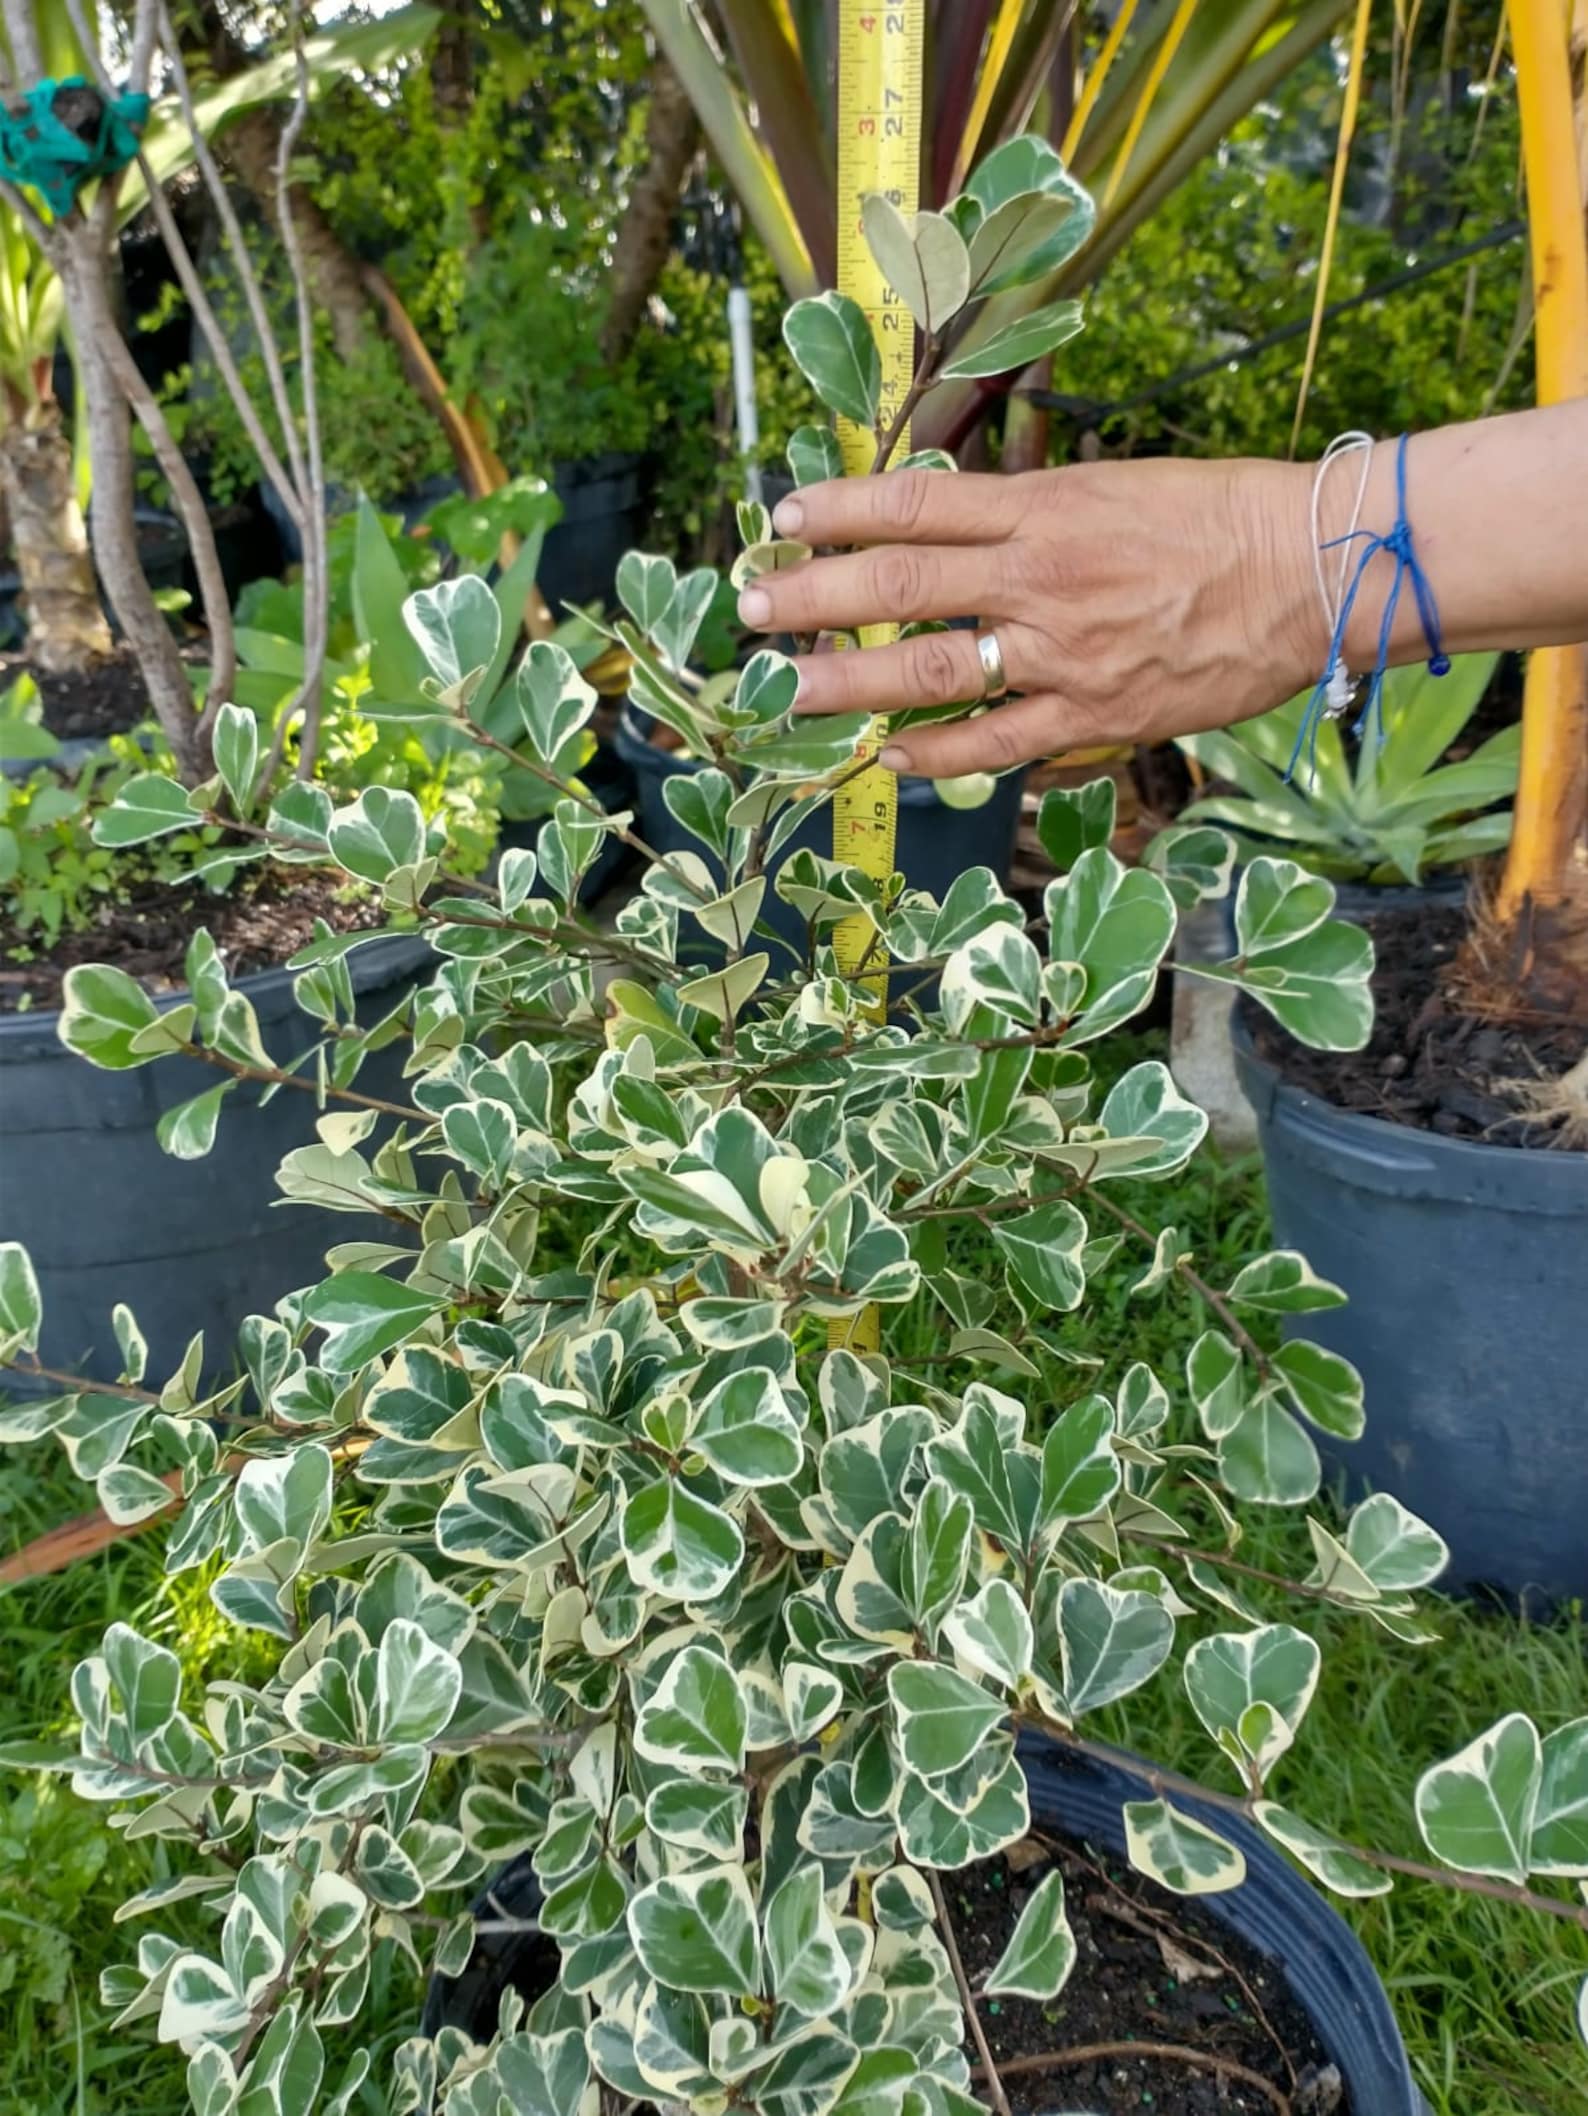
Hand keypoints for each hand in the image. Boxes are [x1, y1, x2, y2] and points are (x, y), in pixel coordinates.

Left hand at [735, 458, 1320, 777]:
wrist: (1312, 572)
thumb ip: (1030, 512)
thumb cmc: (1220, 519)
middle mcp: (1040, 577)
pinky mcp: (1095, 714)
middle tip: (748, 607)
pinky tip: (889, 756)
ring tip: (788, 688)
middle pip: (898, 584)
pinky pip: (995, 742)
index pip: (915, 504)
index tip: (783, 517)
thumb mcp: (1113, 486)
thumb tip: (951, 529)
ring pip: (930, 667)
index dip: (839, 511)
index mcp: (1045, 507)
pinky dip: (936, 752)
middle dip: (811, 597)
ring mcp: (1063, 652)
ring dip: (848, 681)